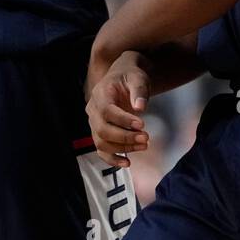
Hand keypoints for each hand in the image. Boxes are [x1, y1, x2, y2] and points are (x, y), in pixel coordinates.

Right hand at [85, 51, 150, 167]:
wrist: (122, 77)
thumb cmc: (130, 76)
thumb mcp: (137, 77)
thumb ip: (139, 90)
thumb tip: (140, 107)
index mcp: (100, 94)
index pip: (107, 111)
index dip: (123, 120)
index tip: (142, 124)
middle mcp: (93, 110)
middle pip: (102, 129)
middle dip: (124, 137)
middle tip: (146, 138)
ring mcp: (94, 123)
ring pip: (101, 142)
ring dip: (122, 148)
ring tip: (144, 145)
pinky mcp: (99, 132)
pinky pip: (101, 149)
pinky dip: (112, 159)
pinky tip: (127, 163)